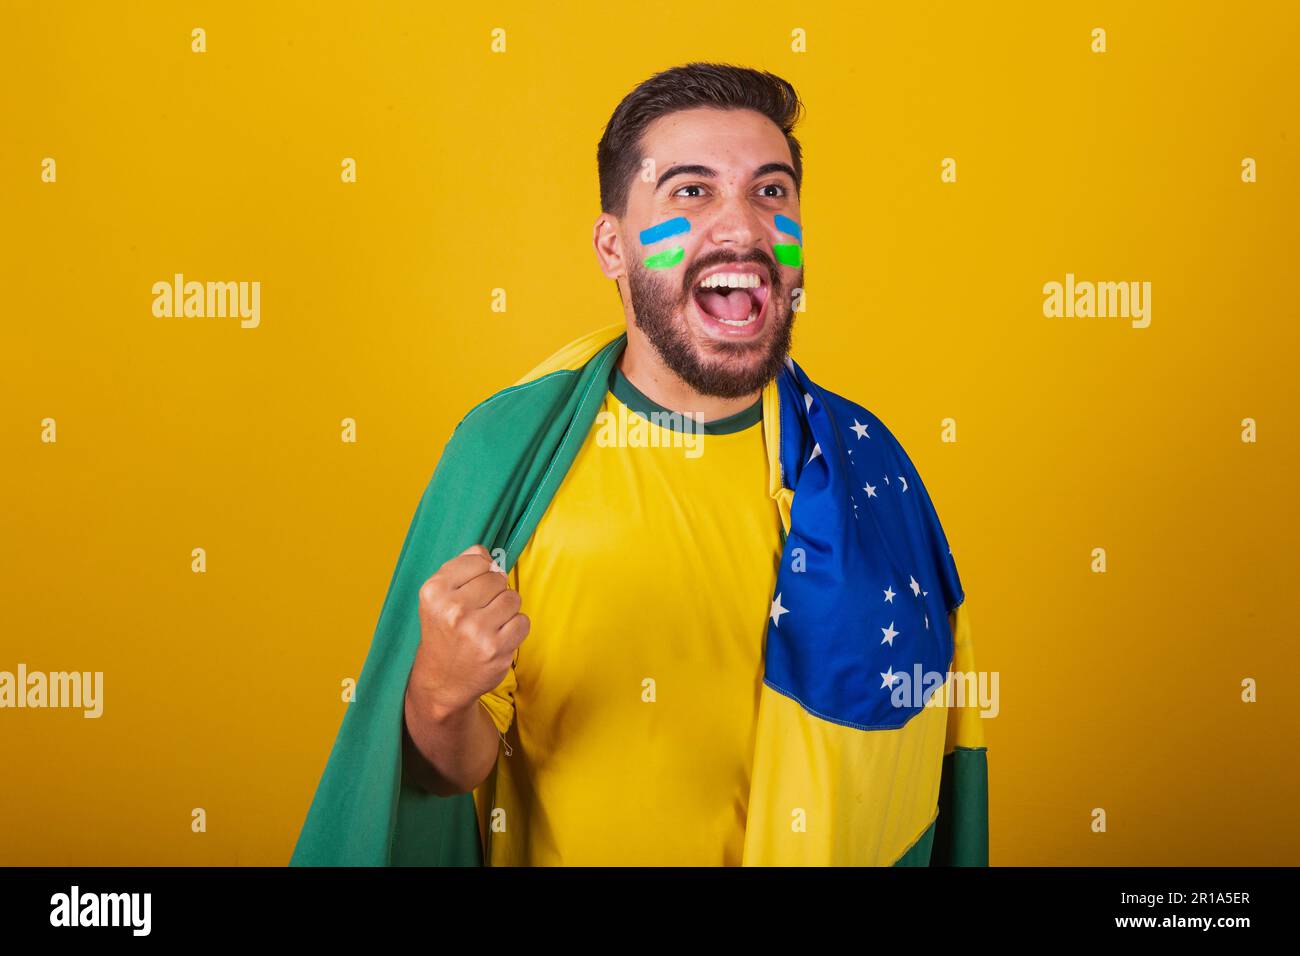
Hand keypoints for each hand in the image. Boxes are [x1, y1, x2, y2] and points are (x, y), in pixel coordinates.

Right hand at [409, 544, 528, 720]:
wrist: (442, 681)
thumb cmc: (443, 631)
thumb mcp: (438, 596)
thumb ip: (460, 567)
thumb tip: (487, 552)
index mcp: (434, 591)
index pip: (478, 559)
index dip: (481, 571)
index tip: (471, 588)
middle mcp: (453, 609)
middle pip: (497, 578)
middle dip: (494, 591)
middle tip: (479, 610)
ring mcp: (476, 631)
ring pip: (513, 597)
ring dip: (506, 609)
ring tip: (489, 623)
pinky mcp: (496, 649)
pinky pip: (523, 621)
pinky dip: (515, 628)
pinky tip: (498, 637)